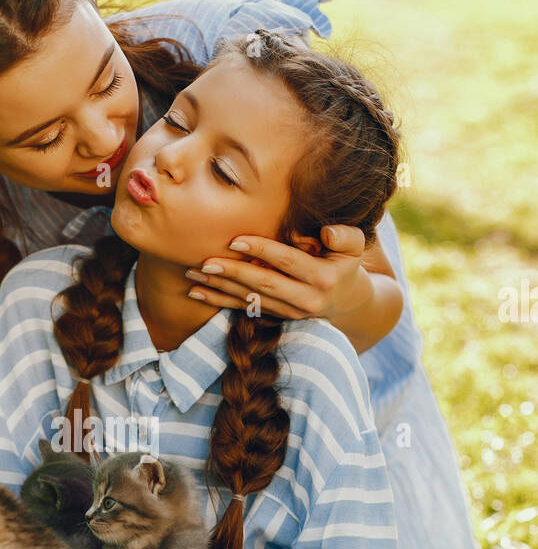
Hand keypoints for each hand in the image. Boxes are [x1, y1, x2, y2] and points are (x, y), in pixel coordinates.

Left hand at [184, 224, 371, 320]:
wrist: (347, 300)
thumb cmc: (345, 262)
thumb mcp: (354, 246)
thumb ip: (346, 236)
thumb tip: (327, 232)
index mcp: (323, 279)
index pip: (288, 262)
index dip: (262, 250)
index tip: (236, 240)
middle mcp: (305, 300)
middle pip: (263, 285)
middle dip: (233, 273)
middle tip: (205, 262)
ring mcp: (288, 312)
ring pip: (249, 299)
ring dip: (219, 287)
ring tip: (193, 274)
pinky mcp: (274, 317)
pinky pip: (243, 308)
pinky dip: (218, 300)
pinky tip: (197, 292)